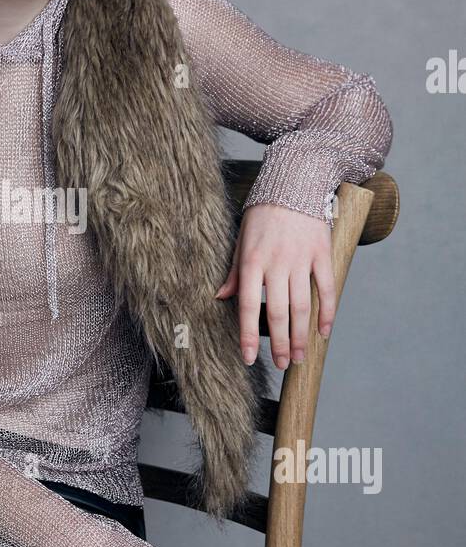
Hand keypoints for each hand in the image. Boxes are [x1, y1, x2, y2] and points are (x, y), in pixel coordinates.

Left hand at [214, 203, 335, 368]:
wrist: (294, 181)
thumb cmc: (263, 214)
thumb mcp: (241, 240)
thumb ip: (234, 272)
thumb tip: (220, 298)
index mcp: (252, 261)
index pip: (249, 306)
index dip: (247, 335)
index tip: (247, 358)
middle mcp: (277, 263)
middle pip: (279, 313)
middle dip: (280, 344)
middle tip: (282, 364)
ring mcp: (302, 259)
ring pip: (303, 306)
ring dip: (301, 336)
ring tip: (299, 357)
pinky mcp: (322, 253)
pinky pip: (326, 289)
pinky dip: (327, 313)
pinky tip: (323, 332)